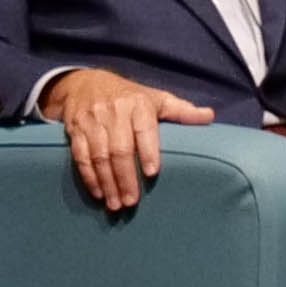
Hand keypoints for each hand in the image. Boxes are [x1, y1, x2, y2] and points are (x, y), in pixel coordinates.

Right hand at [45, 66, 216, 213]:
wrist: (84, 82)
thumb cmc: (128, 96)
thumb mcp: (155, 98)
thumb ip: (181, 110)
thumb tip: (210, 116)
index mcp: (138, 105)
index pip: (143, 129)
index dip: (147, 151)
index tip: (152, 173)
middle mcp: (114, 111)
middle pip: (119, 148)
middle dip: (125, 177)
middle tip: (132, 202)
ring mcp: (92, 120)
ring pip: (99, 155)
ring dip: (107, 182)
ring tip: (116, 204)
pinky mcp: (75, 129)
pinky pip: (81, 156)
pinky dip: (89, 177)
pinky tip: (98, 193)